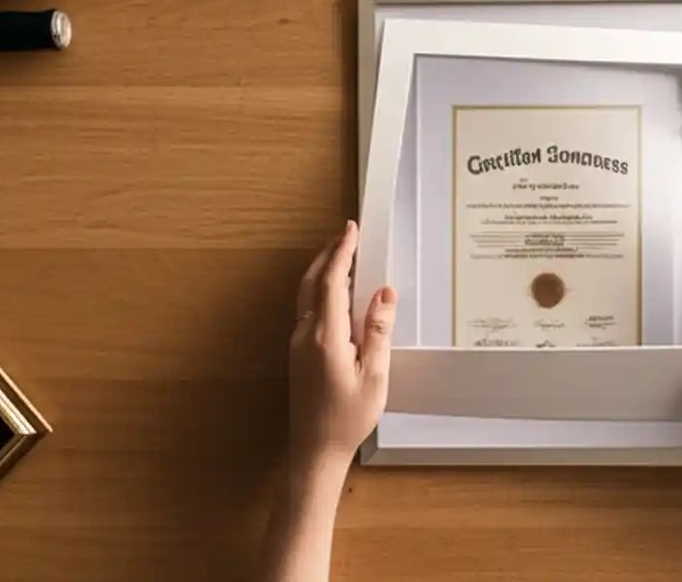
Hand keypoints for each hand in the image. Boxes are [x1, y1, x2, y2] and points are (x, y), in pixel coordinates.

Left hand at [289, 221, 396, 465]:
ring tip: (344, 256)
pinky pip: (307, 309)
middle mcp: (305, 334)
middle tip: (347, 235)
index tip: (351, 230)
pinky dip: (320, 290)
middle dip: (329, 254)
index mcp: (325, 336)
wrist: (315, 451)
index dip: (342, 253)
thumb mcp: (375, 376)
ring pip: (306, 294)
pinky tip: (337, 293)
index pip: (332, 282)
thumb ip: (378, 331)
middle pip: (312, 281)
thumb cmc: (349, 418)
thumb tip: (383, 293)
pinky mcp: (298, 353)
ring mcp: (297, 343)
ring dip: (323, 270)